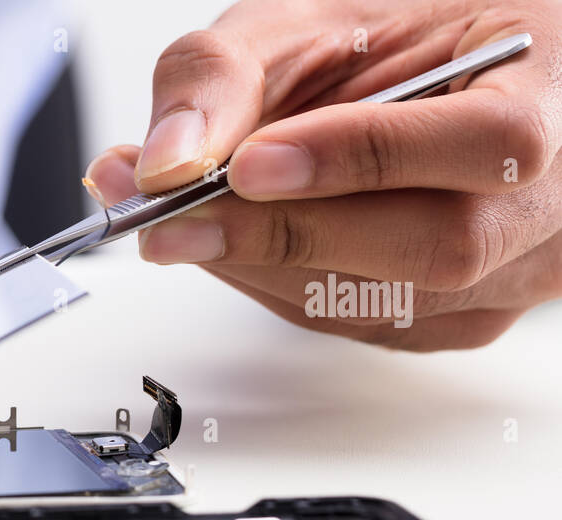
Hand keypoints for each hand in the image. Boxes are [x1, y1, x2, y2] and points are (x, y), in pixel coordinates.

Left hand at [84, 0, 561, 349]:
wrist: (421, 83)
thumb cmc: (389, 44)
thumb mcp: (299, 22)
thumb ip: (224, 75)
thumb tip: (162, 162)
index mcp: (555, 89)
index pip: (489, 142)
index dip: (362, 159)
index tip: (249, 165)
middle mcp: (553, 199)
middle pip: (436, 245)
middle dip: (285, 235)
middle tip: (168, 219)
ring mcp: (514, 273)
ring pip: (388, 303)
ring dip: (262, 268)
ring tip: (175, 221)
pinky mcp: (456, 319)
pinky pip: (359, 324)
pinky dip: (276, 286)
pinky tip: (232, 245)